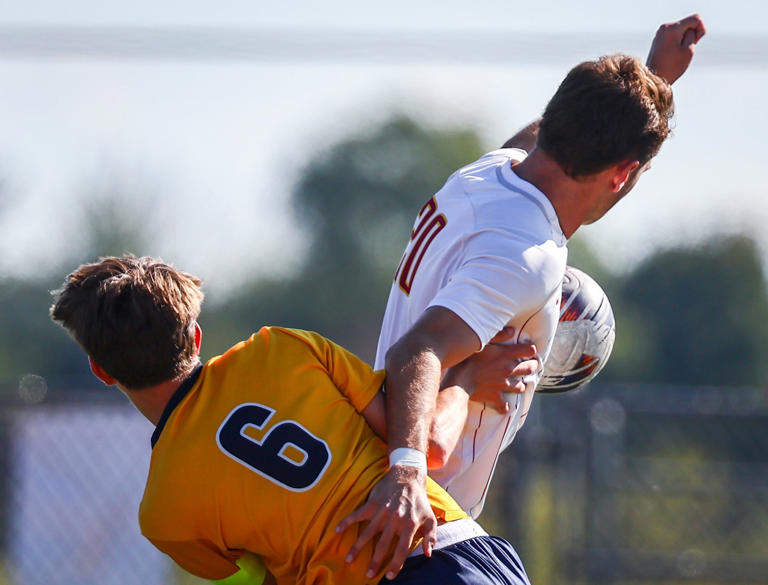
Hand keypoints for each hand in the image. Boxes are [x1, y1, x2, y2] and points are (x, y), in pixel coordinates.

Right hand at [336, 465, 436, 580]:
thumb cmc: (419, 501)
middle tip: (368, 575)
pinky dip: (346, 522)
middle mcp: (394, 519)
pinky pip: (357, 514)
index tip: (389, 576)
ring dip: (357, 547)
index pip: (402, 550)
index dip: (396, 565)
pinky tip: (337, 530)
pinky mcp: (372, 503)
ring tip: (348, 560)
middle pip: (382, 545)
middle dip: (375, 562)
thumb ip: (430, 537)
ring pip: (367, 533)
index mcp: (409, 524)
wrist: (407, 477)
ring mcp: (382, 511)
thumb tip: (428, 554)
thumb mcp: (430, 518)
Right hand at [444, 327, 537, 413]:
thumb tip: (512, 330)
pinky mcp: (496, 396)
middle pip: (529, 368)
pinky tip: (504, 406)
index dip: (530, 350)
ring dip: (520, 385)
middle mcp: (509, 369)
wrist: (459, 380)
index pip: (529, 350)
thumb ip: (498, 335)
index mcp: (506, 355)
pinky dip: (504, 406)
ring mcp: (504, 384)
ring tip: (518, 383)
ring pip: (520, 387)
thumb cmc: (468, 358)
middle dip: (532, 366)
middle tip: (532, 365)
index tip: (528, 350)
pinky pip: (504, 405)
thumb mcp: (481, 341)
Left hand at [646, 14, 705, 83]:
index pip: (695, 19)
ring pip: (682, 30)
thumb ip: (693, 34)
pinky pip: (675, 35)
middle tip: (685, 50)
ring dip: (685, 39)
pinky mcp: (658, 38)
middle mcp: (664, 27)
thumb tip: (688, 29)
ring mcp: (660, 33)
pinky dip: (678, 42)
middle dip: (691, 35)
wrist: (654, 78)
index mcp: (672, 28)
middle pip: (688, 24)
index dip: (701, 29)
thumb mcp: (689, 49)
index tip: (696, 42)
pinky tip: (673, 54)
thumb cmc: (672, 67)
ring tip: (678, 53)